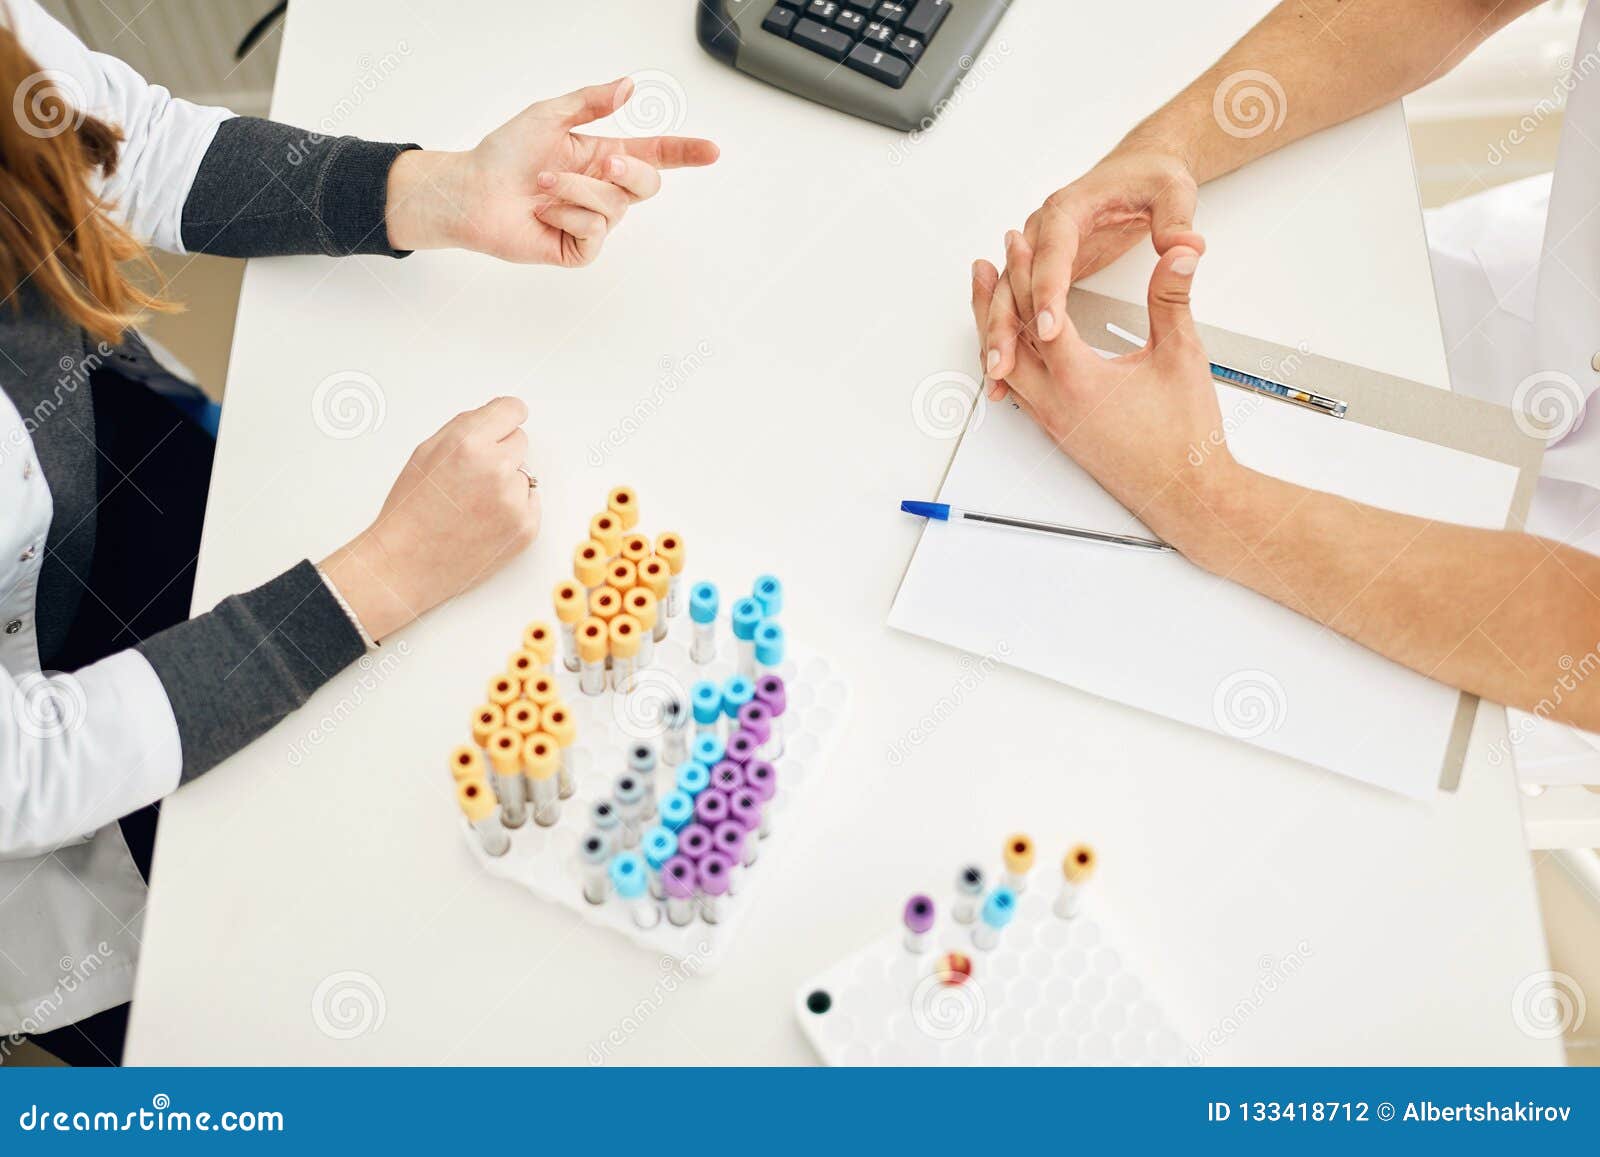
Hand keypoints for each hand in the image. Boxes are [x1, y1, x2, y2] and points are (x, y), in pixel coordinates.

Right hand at [320, 397, 540, 638]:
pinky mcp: (527, 527)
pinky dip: (513, 508)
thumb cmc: (411, 511)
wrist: (407, 564)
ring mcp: (515, 500)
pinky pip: (530, 502)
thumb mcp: (426, 452)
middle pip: (520, 441)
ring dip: (507, 483)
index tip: (504, 424)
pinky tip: (485, 521)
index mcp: (469, 444)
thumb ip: (465, 428)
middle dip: (501, 452)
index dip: (505, 418)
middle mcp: (496, 469)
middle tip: (472, 476)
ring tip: (474, 504)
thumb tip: (495, 417)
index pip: (512, 410)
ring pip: (525, 474)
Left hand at [386, 77, 719, 265]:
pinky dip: (566, 215)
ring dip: (576, 190)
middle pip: (647, 184)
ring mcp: (593, 222)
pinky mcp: (579, 248)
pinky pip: (593, 231)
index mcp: (603, 157)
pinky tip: (543, 213)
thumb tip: (628, 87)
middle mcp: (603, 190)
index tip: (711, 150)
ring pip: (614, 206)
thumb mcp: (549, 115)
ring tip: (542, 185)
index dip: (684, 153)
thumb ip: (591, 101)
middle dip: (631, 171)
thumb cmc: (505, 155)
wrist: (473, 192)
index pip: (655, 155)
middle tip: (608, 161)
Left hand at [970, 241, 1237, 559]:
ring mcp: (1051, 420)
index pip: (1038, 313)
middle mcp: (1054, 402)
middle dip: (996, 295)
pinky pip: (1020, 388)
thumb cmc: (1185, 437)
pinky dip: (1009, 359)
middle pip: (1007, 339)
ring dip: (994, 329)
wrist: (1185, 492)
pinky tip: (1013, 348)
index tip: (1019, 242)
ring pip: (1007, 367)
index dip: (1027, 271)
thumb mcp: (1182, 356)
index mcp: (1078, 380)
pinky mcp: (1057, 430)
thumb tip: (1178, 254)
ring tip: (986, 297)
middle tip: (989, 261)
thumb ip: (1172, 299)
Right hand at [984, 143, 1200, 397]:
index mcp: (1069, 209)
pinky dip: (1009, 337)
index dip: (1047, 293)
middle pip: (1015, 282)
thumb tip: (1186, 248)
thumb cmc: (1149, 178)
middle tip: (1004, 363)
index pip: (1052, 253)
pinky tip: (1006, 371)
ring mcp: (1039, 252)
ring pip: (1008, 299)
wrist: (1139, 170)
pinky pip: (1017, 306)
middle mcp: (1044, 230)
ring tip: (997, 377)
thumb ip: (1177, 221)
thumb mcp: (1172, 192)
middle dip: (1006, 326)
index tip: (1050, 329)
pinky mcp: (1044, 272)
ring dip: (998, 338)